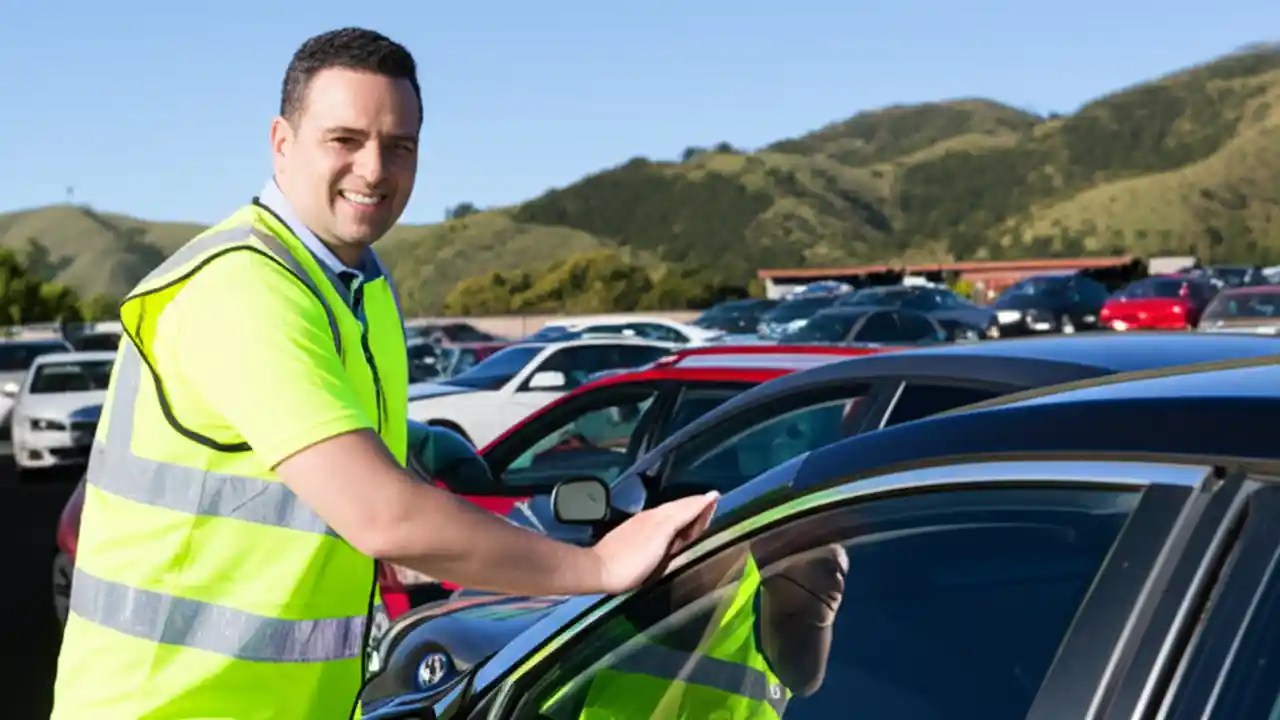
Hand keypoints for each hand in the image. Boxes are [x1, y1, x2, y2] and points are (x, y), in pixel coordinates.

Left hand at [592, 491, 718, 594]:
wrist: (598, 570)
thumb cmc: (633, 559)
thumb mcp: (661, 535)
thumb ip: (681, 515)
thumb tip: (705, 497)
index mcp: (660, 517)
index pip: (686, 506)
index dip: (701, 503)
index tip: (716, 498)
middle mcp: (651, 517)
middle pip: (678, 509)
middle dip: (695, 507)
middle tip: (711, 507)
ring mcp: (641, 526)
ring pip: (669, 515)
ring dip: (685, 514)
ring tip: (697, 517)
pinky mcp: (634, 536)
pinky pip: (660, 523)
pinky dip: (673, 523)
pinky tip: (674, 530)